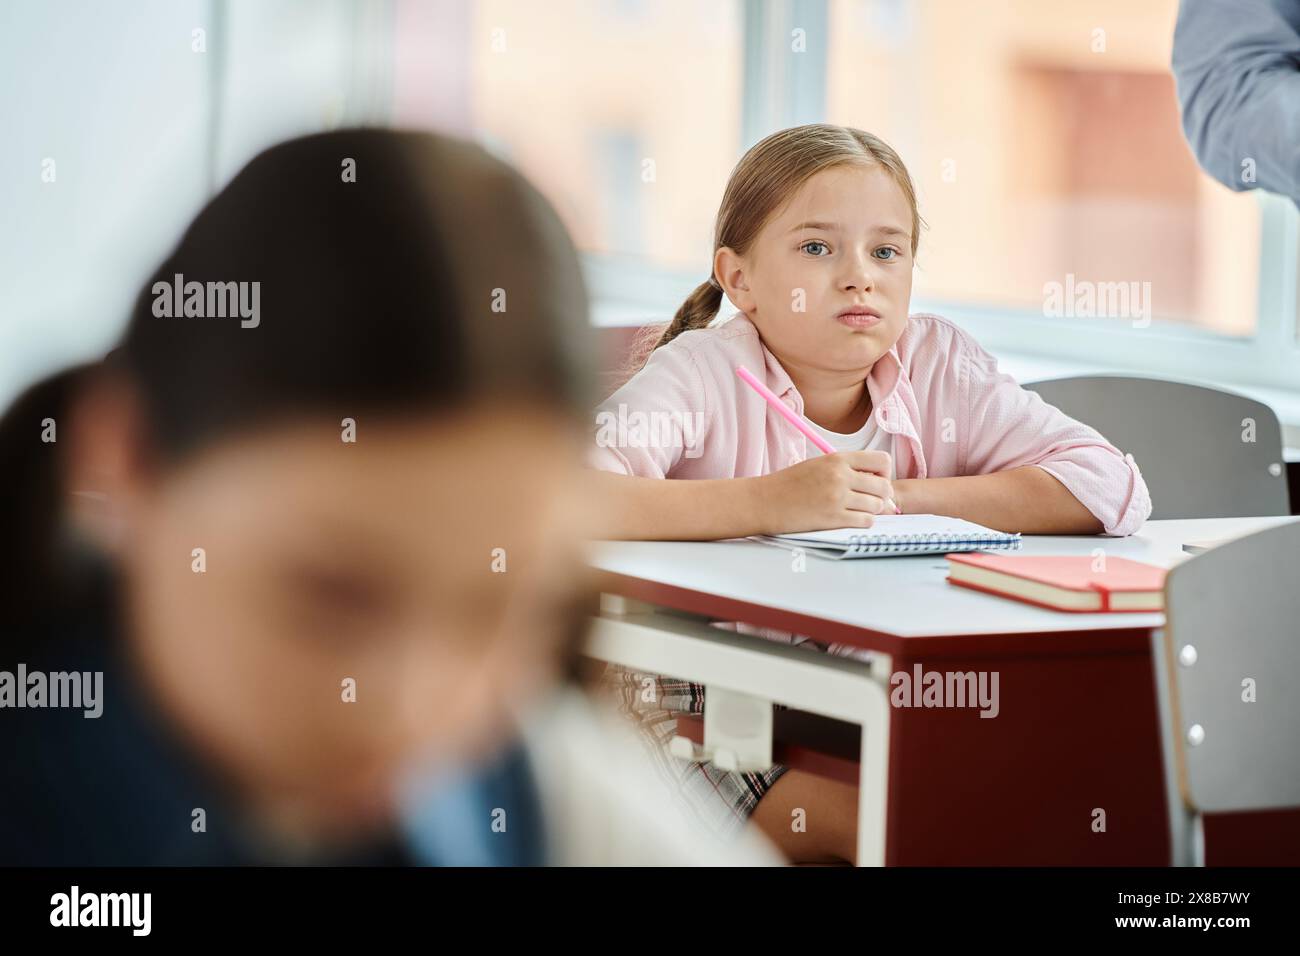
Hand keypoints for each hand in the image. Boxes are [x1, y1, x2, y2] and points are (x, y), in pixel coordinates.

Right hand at [757, 450, 895, 534]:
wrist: (764, 501)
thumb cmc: (789, 484)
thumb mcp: (818, 466)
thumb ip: (847, 471)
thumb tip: (880, 488)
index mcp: (837, 459)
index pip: (882, 461)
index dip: (884, 473)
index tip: (875, 481)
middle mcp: (840, 476)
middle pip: (884, 487)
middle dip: (882, 496)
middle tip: (871, 501)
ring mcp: (837, 498)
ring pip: (877, 506)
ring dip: (872, 511)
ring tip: (857, 510)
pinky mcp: (833, 518)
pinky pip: (865, 521)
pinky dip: (862, 522)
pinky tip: (850, 519)